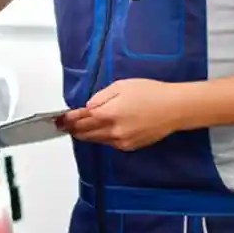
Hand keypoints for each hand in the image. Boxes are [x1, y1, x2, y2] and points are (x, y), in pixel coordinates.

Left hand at [56, 78, 191, 151]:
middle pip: (85, 133)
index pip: (81, 119)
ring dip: (86, 134)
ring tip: (77, 129)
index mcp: (108, 114)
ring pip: (97, 140)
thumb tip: (88, 106)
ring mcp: (122, 141)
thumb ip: (101, 97)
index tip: (59, 119)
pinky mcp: (131, 146)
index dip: (68, 119)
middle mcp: (113, 131)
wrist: (175, 108)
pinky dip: (101, 138)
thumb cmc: (150, 92)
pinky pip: (110, 143)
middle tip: (62, 126)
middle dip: (73, 129)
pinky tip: (100, 131)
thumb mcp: (121, 86)